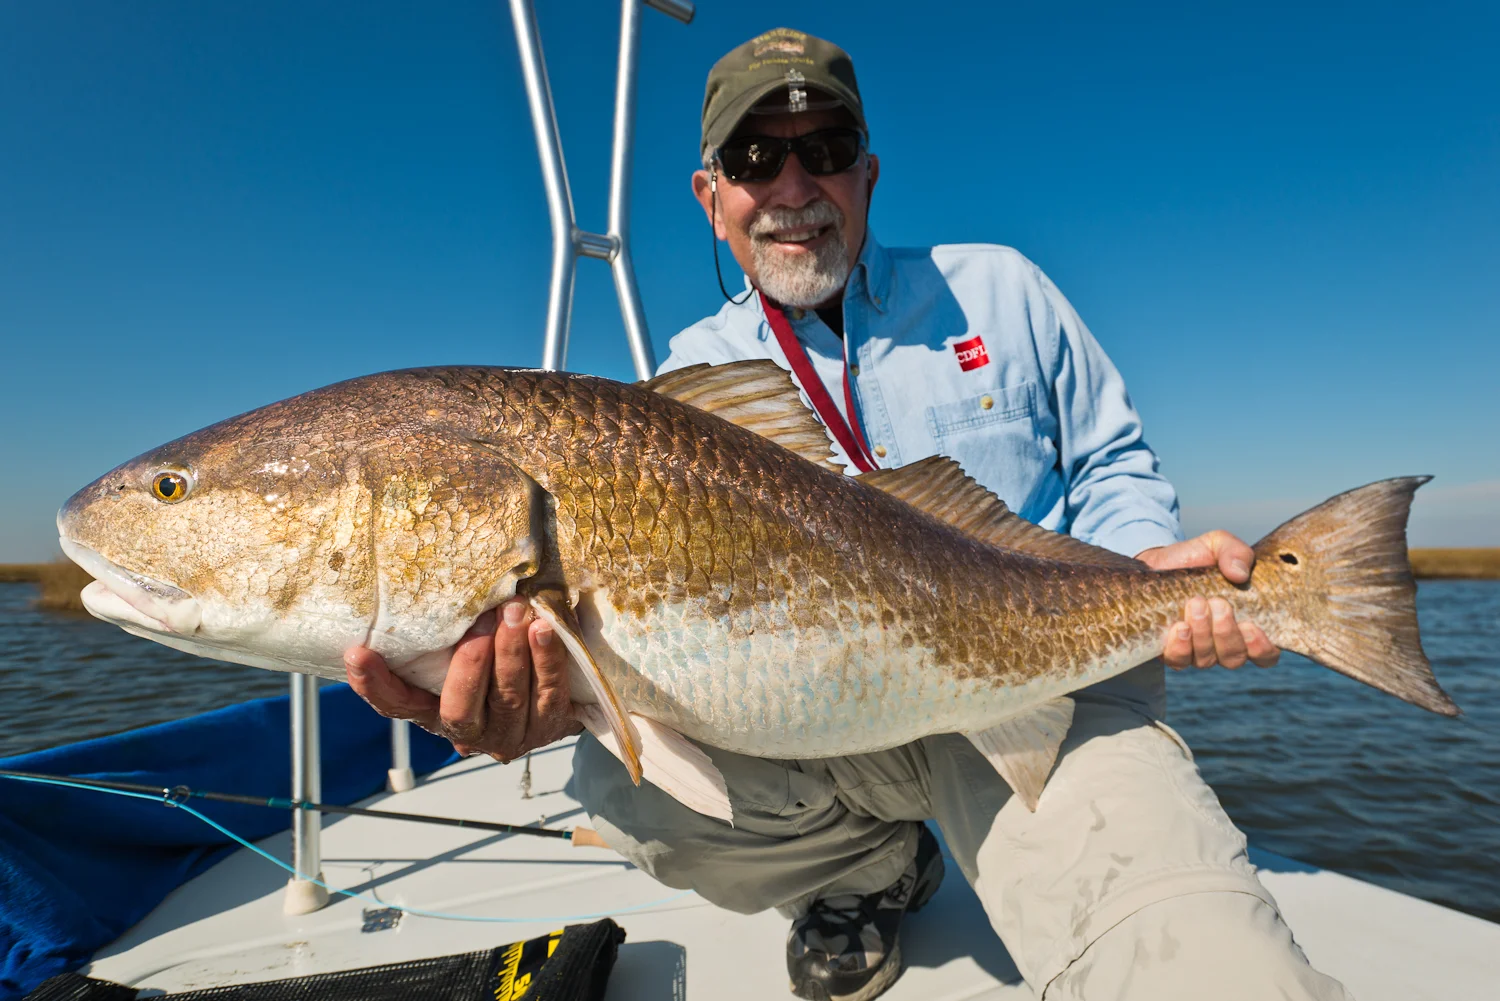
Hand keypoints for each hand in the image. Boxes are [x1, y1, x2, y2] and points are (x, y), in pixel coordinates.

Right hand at [344, 599, 581, 759]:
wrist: (554, 696)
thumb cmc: (494, 663)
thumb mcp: (461, 652)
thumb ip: (443, 637)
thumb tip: (423, 583)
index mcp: (435, 713)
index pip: (397, 705)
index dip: (376, 685)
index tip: (357, 653)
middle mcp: (469, 732)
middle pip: (460, 707)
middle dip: (471, 664)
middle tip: (481, 621)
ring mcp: (510, 733)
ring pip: (508, 698)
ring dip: (512, 653)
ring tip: (514, 612)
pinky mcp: (549, 726)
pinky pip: (548, 691)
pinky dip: (546, 659)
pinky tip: (544, 629)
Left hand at [1136, 530, 1280, 669]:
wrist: (1154, 563)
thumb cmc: (1194, 558)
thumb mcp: (1218, 545)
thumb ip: (1236, 552)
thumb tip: (1240, 574)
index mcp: (1245, 625)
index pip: (1265, 654)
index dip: (1262, 648)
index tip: (1251, 627)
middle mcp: (1223, 644)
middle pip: (1234, 658)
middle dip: (1227, 632)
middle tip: (1218, 603)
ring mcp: (1196, 650)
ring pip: (1207, 660)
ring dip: (1204, 634)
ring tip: (1196, 604)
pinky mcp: (1170, 651)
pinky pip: (1179, 661)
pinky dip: (1181, 647)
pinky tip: (1179, 627)